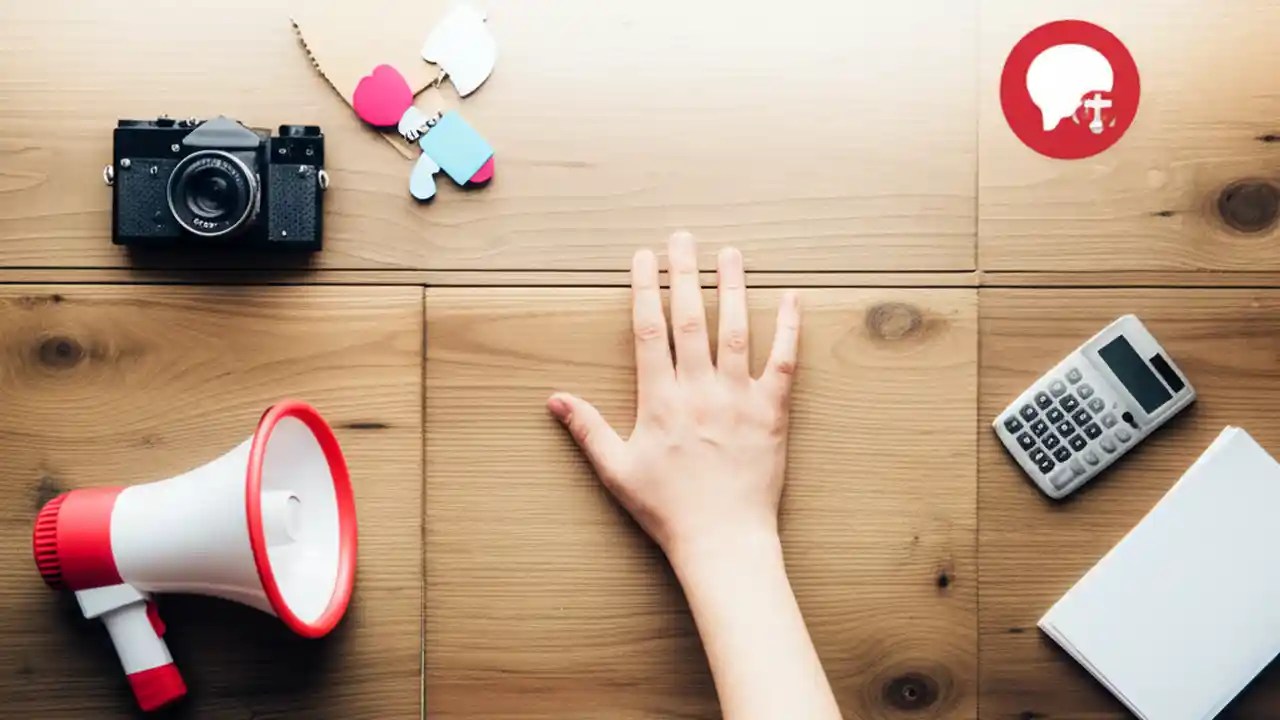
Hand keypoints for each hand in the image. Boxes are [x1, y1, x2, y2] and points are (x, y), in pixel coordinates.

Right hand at [547, 231, 799, 566]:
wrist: (722, 542)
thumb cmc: (667, 511)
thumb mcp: (617, 471)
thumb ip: (588, 429)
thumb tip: (554, 398)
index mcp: (660, 401)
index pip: (649, 331)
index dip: (645, 289)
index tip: (643, 257)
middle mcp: (699, 391)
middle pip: (690, 319)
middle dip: (684, 273)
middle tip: (682, 237)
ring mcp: (738, 399)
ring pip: (736, 330)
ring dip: (733, 288)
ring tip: (730, 254)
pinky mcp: (771, 413)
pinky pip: (784, 362)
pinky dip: (790, 328)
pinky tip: (792, 297)